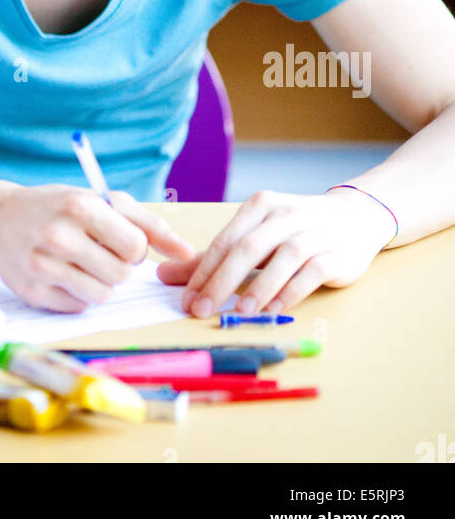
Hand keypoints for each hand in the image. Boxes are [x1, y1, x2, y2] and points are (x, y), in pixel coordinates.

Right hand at [0, 183, 196, 312]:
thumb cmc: (59, 207)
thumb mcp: (100, 201)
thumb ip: (148, 224)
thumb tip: (188, 253)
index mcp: (80, 207)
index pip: (135, 247)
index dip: (134, 247)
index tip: (118, 239)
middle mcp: (59, 236)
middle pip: (120, 275)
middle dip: (117, 266)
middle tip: (98, 251)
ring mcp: (42, 266)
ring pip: (102, 296)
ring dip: (100, 283)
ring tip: (82, 264)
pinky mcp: (32, 292)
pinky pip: (78, 308)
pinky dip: (78, 295)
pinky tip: (63, 274)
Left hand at [156, 187, 396, 317]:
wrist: (355, 217)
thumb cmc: (294, 229)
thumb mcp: (254, 236)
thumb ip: (212, 258)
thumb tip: (163, 274)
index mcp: (260, 206)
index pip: (225, 239)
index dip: (203, 269)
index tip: (185, 298)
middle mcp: (284, 215)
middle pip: (247, 248)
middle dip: (221, 281)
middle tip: (201, 310)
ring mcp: (313, 233)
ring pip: (282, 258)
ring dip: (259, 287)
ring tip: (239, 312)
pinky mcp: (335, 254)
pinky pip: (311, 273)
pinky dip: (291, 292)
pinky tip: (274, 311)